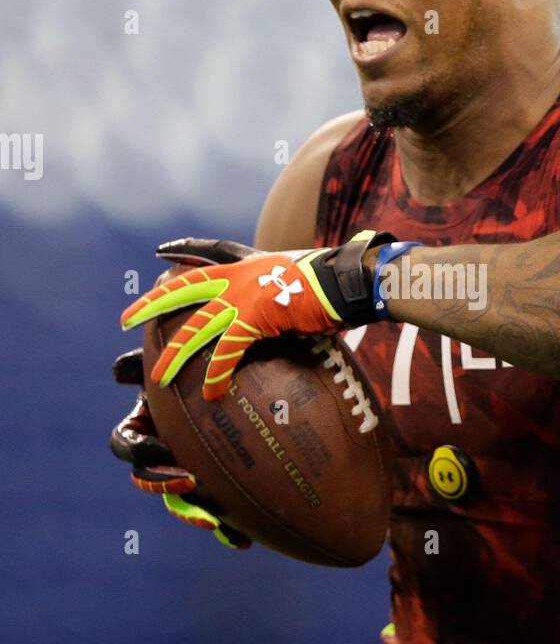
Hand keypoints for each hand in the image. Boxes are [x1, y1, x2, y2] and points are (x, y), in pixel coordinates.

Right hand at [110, 346, 250, 550]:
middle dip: (164, 486)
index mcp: (148, 420)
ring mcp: (192, 467)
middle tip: (190, 483)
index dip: (139, 452)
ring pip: (182, 503)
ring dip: (195, 515)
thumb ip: (158, 355)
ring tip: (218, 525)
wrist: (257, 363)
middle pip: (150, 480)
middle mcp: (164, 448)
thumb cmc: (214, 352)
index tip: (160, 450)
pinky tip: (246, 541)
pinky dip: (229, 530)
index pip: (128, 444)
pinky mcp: (222, 482)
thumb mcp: (188, 348)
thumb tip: (119, 372)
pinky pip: (220, 512)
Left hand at [119, 229, 401, 400]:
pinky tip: (209, 393)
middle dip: (152, 304)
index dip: (183, 250)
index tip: (160, 253)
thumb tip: (296, 306)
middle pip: (185, 288)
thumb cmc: (337, 285)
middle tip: (125, 318)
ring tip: (157, 376)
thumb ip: (287, 289)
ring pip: (197, 327)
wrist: (350, 282)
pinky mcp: (255, 316)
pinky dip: (217, 373)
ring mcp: (245, 295)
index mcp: (251, 262)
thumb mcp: (304, 279)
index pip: (209, 252)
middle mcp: (241, 275)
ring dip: (176, 354)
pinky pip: (228, 350)